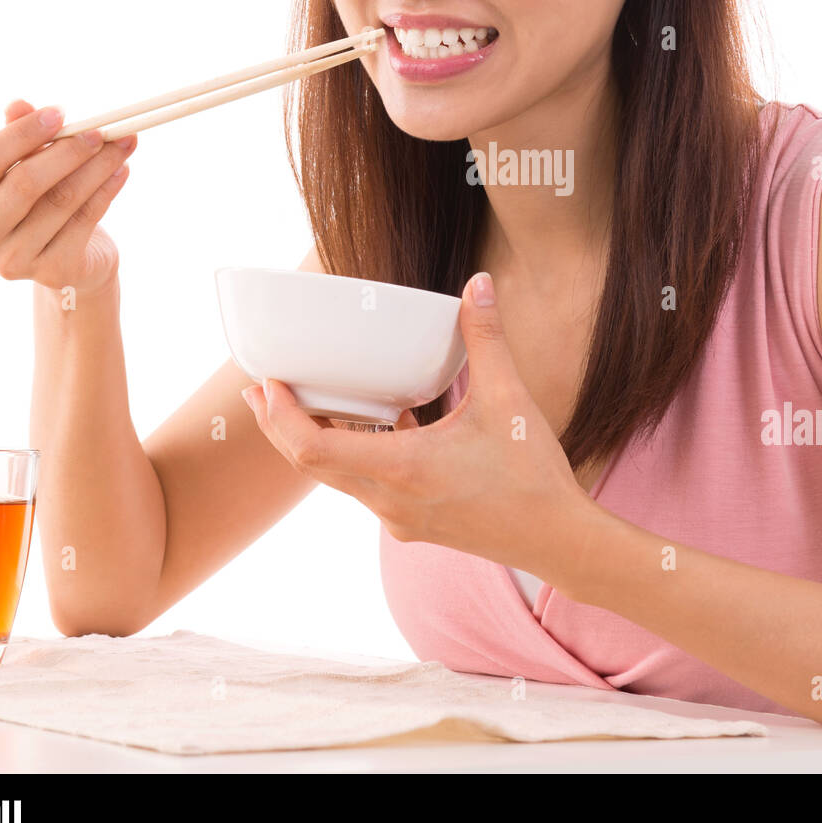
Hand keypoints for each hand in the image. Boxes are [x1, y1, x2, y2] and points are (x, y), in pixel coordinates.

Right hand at [0, 99, 136, 296]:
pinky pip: (85, 221)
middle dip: (67, 152)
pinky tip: (122, 170)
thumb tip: (20, 105)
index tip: (60, 112)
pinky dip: (107, 191)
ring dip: (97, 167)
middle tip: (100, 131)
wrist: (72, 259)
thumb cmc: (42, 204)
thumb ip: (21, 139)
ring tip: (122, 144)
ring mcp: (14, 259)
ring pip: (61, 201)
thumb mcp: (28, 168)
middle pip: (24, 184)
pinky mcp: (52, 271)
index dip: (22, 133)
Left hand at [241, 273, 598, 579]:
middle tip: (263, 388)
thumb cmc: (532, 475)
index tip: (269, 383)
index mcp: (401, 470)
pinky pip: (366, 485)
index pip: (312, 451)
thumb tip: (478, 284)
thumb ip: (487, 339)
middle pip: (312, 466)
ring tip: (307, 402)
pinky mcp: (413, 522)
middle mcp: (389, 501)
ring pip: (337, 478)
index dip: (281, 417)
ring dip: (316, 441)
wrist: (558, 539)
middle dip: (281, 425)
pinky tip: (383, 423)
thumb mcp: (509, 400)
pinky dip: (357, 454)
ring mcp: (398, 518)